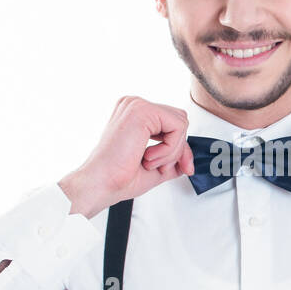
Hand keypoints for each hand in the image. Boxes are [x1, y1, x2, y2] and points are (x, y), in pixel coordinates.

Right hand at [59, 96, 194, 217]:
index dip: (180, 147)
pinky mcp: (142, 110)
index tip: (184, 167)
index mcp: (134, 114)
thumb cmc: (118, 177)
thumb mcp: (156, 166)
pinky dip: (169, 149)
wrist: (101, 184)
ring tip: (149, 161)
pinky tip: (148, 157)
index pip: (172, 122)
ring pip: (181, 123)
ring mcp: (137, 105)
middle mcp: (134, 105)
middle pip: (179, 120)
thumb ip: (173, 159)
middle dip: (178, 149)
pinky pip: (178, 127)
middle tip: (160, 167)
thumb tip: (188, 160)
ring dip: (171, 151)